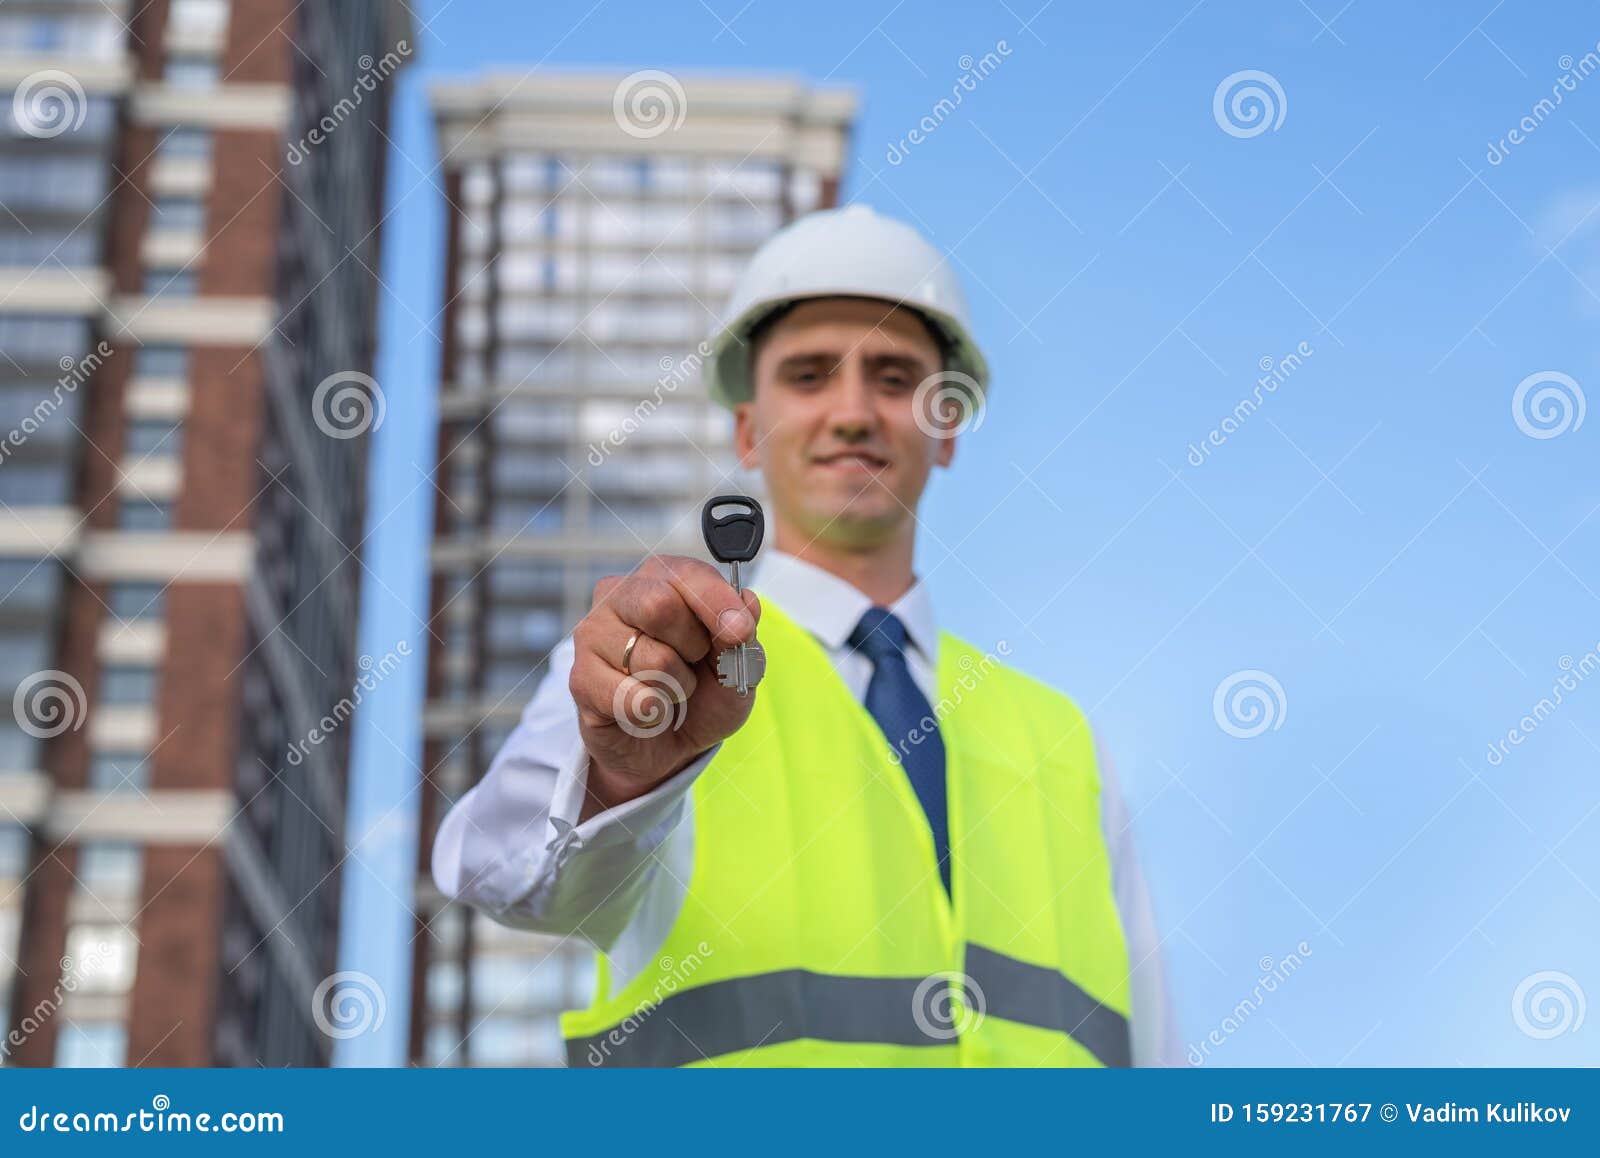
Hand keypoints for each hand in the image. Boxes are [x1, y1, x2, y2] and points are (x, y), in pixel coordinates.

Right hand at [569, 554, 760, 816]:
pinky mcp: (581, 678)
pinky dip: (655, 714)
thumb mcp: (737, 666)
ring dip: (677, 687)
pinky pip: (632, 698)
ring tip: (669, 690)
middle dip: (693, 646)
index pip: (686, 575)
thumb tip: (748, 601)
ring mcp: (593, 635)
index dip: (718, 603)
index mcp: (660, 578)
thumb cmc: (701, 694)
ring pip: (652, 658)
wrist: (668, 747)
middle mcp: (619, 595)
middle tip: (694, 662)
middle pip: (659, 605)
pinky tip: (649, 711)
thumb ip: (742, 635)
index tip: (740, 632)